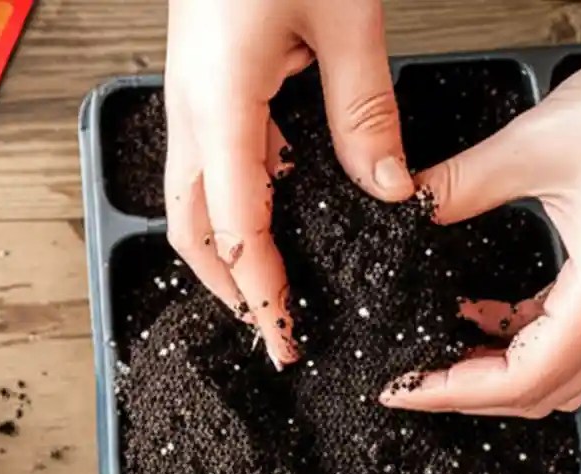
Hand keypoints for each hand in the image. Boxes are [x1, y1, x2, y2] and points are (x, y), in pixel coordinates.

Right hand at [165, 0, 414, 368]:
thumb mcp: (344, 18)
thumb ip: (366, 113)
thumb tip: (391, 194)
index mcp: (219, 103)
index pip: (236, 225)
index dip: (261, 289)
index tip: (286, 335)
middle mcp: (190, 114)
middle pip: (190, 230)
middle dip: (228, 287)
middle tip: (275, 329)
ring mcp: (188, 102)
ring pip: (190, 204)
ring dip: (224, 253)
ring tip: (271, 289)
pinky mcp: (200, 88)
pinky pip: (206, 167)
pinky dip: (232, 208)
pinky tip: (272, 216)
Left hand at [381, 1, 580, 416]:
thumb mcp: (534, 144)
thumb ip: (459, 184)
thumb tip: (406, 206)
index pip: (521, 381)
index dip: (452, 394)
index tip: (402, 390)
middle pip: (544, 392)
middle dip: (470, 392)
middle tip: (412, 378)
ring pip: (567, 372)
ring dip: (502, 370)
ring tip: (442, 350)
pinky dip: (530, 338)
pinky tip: (486, 313)